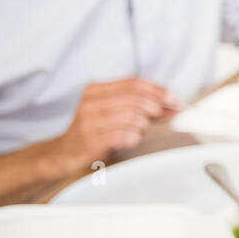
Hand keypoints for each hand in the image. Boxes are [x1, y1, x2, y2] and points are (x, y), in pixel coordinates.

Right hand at [47, 78, 179, 176]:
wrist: (63, 153)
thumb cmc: (96, 131)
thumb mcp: (115, 113)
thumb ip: (143, 107)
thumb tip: (174, 105)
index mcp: (95, 90)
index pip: (134, 83)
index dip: (158, 91)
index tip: (175, 101)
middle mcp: (89, 102)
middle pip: (134, 98)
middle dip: (155, 107)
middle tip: (164, 117)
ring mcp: (88, 122)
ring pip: (131, 117)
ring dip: (143, 126)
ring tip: (139, 131)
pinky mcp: (90, 141)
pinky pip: (122, 136)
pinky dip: (133, 138)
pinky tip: (130, 140)